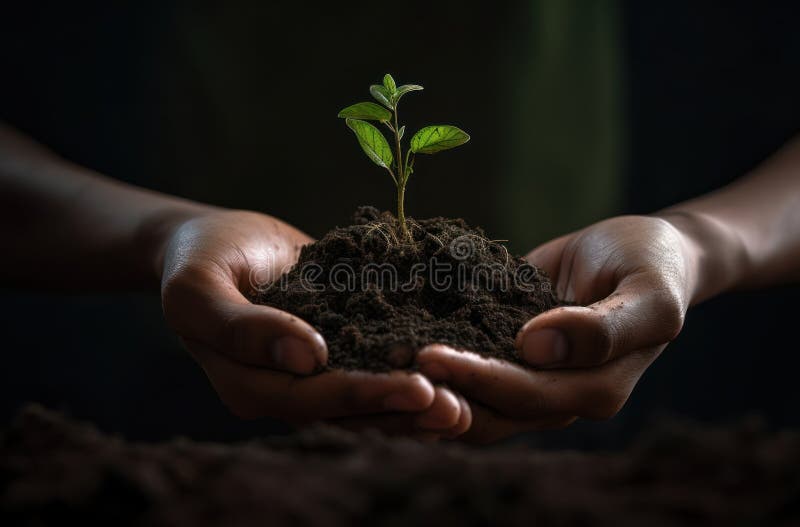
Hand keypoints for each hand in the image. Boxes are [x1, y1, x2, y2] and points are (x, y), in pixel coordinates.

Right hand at [159, 209, 467, 437]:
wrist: (212, 240)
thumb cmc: (197, 259)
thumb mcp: (198, 288)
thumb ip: (240, 327)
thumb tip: (305, 358)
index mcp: (251, 387)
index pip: (314, 400)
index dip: (366, 396)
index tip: (419, 388)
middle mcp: (287, 390)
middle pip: (350, 412)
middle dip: (404, 411)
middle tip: (458, 410)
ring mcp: (314, 372)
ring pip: (369, 399)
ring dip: (416, 404)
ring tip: (466, 405)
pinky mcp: (338, 345)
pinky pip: (376, 364)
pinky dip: (410, 370)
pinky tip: (452, 371)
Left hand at [417, 215, 697, 441]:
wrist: (641, 252)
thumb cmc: (653, 268)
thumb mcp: (649, 294)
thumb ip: (604, 328)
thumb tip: (537, 347)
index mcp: (593, 391)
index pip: (526, 397)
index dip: (478, 380)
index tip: (431, 355)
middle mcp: (555, 395)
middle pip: (487, 410)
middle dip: (439, 389)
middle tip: (389, 362)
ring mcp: (528, 377)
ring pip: (469, 400)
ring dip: (427, 386)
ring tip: (380, 359)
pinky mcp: (506, 351)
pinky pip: (467, 364)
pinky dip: (433, 362)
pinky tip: (392, 342)